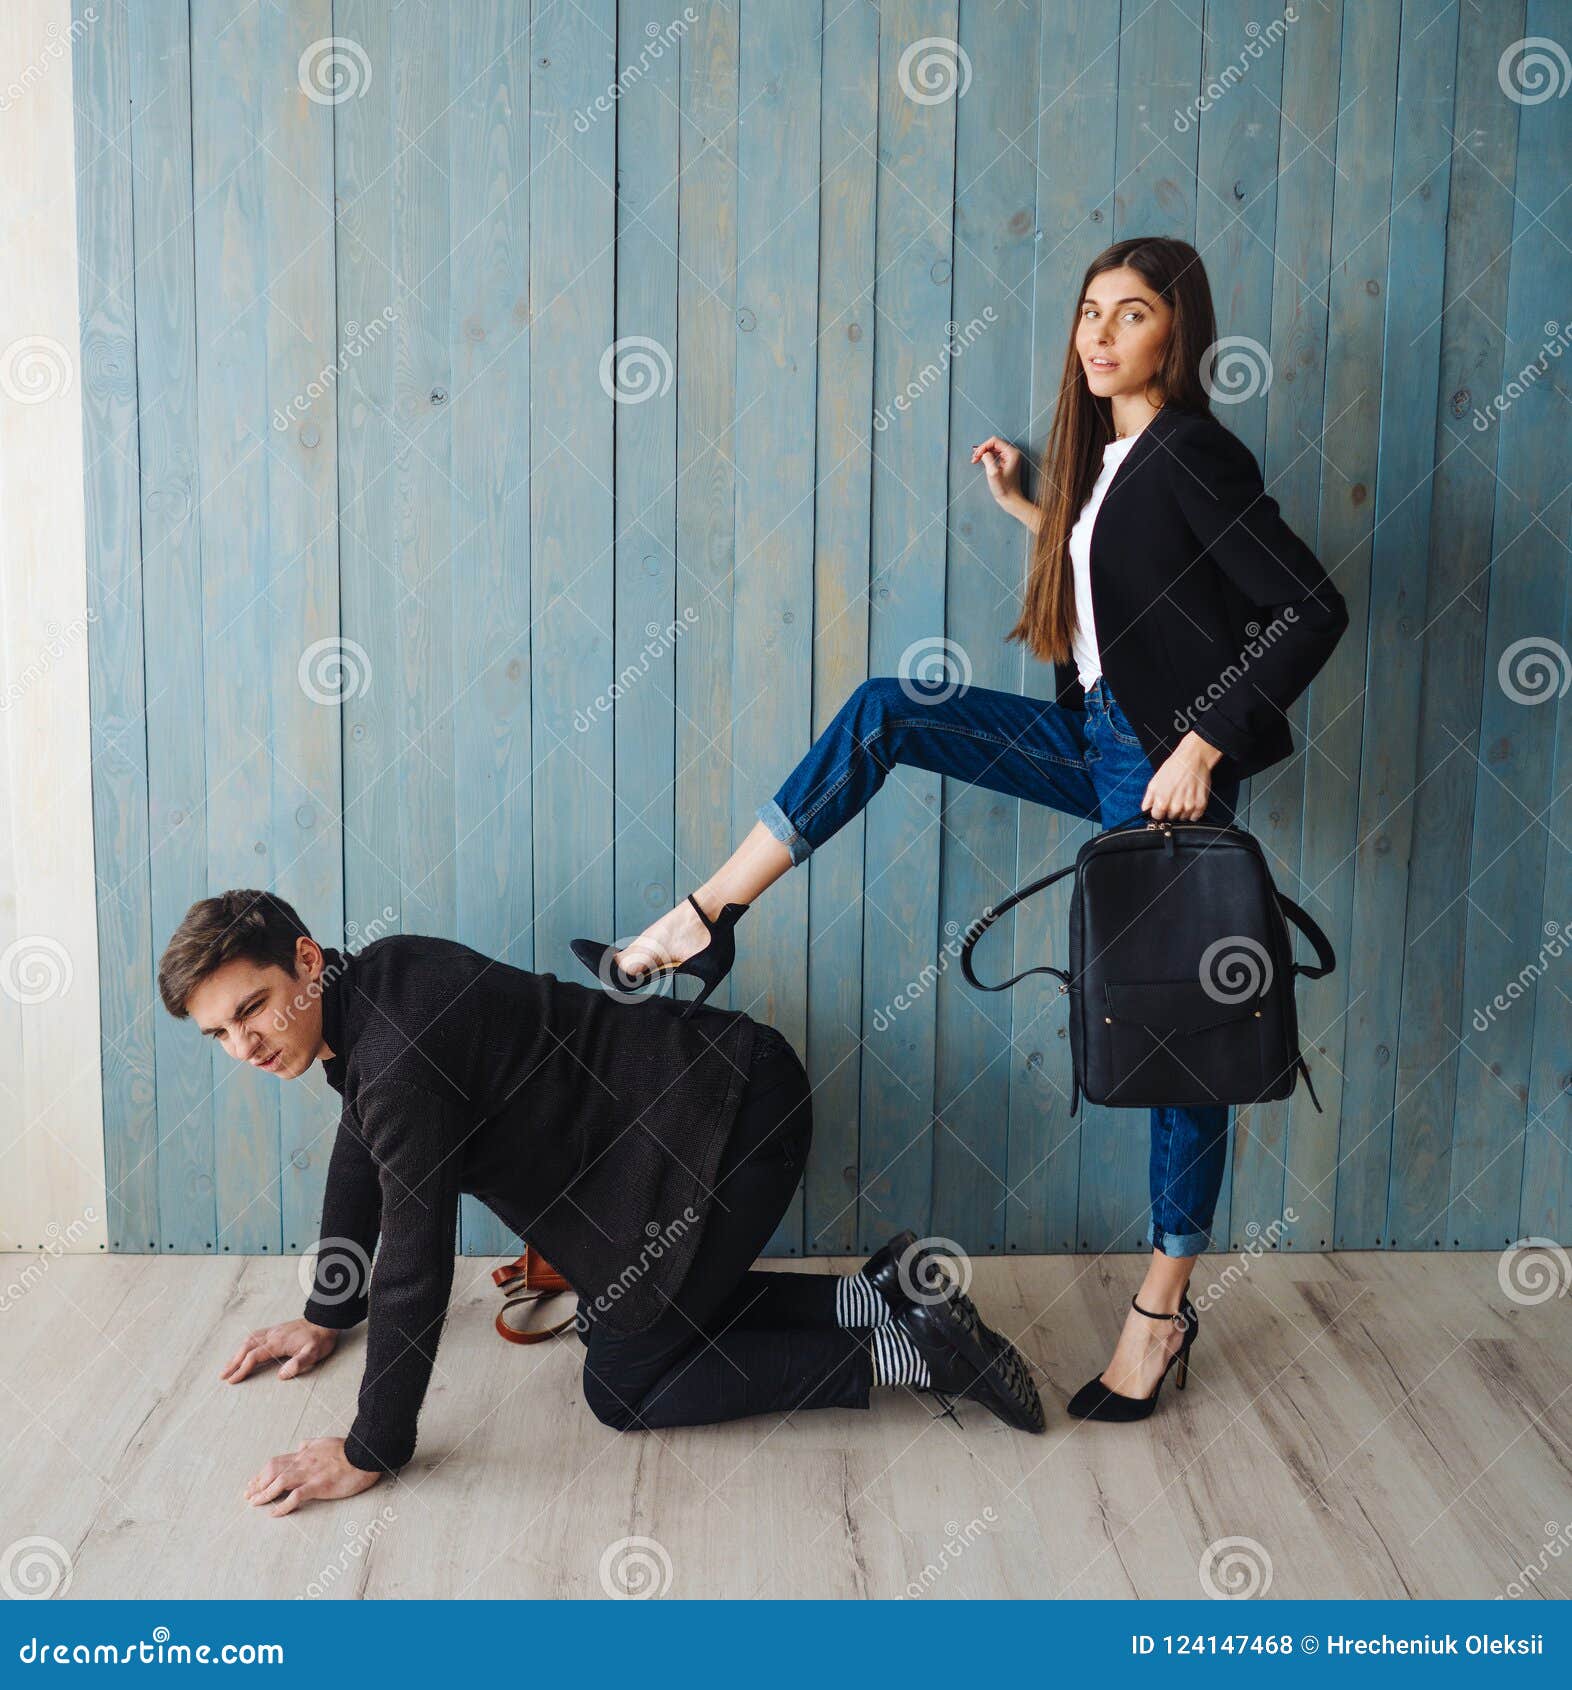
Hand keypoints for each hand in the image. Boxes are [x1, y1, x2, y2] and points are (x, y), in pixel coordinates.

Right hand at [220, 1317, 337, 1383]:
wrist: (325, 1320)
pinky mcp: (277, 1329)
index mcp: (278, 1343)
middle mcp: (273, 1335)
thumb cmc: (320, 1338)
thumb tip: (281, 1375)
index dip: (242, 1369)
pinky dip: (245, 1344)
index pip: (254, 1357)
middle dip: (234, 1362)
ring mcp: (274, 1331)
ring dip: (237, 1353)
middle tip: (223, 1375)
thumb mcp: (314, 1353)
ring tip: (229, 1365)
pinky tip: (244, 1349)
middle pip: (247, 1348)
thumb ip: (298, 1363)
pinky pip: (255, 1335)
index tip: (232, 1380)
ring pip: (249, 1340)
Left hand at [245, 1436, 380, 1515]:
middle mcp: (303, 1463)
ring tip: (254, 1504)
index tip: (253, 1482)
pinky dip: (282, 1506)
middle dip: (257, 1484)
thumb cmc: (349, 1450)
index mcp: (305, 1453)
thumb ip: (311, 1444)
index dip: (262, 1473)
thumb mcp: (326, 1441)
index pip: (277, 1462)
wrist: (365, 1454)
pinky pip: (296, 1496)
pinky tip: (273, 1513)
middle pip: (273, 1471)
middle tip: (248, 1495)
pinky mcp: (319, 1485)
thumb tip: (301, 1445)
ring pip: (279, 1482)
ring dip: (264, 1494)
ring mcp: (310, 1474)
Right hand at [971, 436, 1034, 527]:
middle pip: (994, 443)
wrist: (1011, 500)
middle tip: (974, 458)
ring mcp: (1010, 458)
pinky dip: (988, 456)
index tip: (976, 456)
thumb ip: (988, 459)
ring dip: (984, 453)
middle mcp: (1012, 453)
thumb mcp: (993, 473)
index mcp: (1011, 453)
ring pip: (994, 448)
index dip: (983, 447)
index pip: (994, 441)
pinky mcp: (1007, 463)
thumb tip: (983, 452)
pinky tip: (981, 461)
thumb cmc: (1004, 489)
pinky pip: (996, 454)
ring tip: (976, 459)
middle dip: (983, 449)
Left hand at [1142, 733, 1222, 821]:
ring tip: (1182, 798)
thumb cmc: (1174, 768)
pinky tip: (1190, 801)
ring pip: (1183, 818)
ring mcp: (1189, 806)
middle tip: (1173, 798)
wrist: (1192, 759)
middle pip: (1170, 818)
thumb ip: (1148, 799)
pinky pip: (1195, 817)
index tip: (1161, 807)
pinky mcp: (1201, 804)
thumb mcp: (1154, 782)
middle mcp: (1176, 806)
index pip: (1157, 817)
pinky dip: (1193, 812)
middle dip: (1170, 811)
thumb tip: (1145, 810)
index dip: (1158, 811)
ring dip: (1182, 812)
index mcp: (1162, 802)